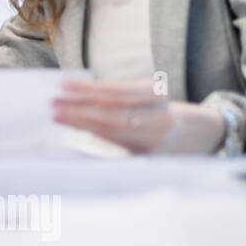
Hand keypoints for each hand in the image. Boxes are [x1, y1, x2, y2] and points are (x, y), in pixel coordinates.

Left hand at [53, 78, 225, 153]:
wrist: (192, 135)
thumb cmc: (152, 110)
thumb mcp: (141, 95)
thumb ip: (114, 95)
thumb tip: (70, 92)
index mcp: (156, 93)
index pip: (118, 91)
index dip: (90, 89)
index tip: (63, 85)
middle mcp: (159, 116)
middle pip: (115, 113)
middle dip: (81, 110)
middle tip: (53, 105)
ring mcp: (156, 140)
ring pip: (115, 132)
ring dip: (83, 125)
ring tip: (58, 116)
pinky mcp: (150, 159)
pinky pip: (117, 149)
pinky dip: (94, 140)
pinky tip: (75, 134)